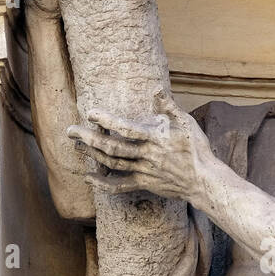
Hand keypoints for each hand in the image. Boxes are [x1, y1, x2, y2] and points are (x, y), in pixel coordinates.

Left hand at [67, 90, 211, 200]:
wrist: (204, 181)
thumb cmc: (197, 149)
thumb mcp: (186, 123)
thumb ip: (168, 107)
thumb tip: (155, 89)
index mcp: (155, 138)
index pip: (126, 128)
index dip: (107, 121)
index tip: (90, 112)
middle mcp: (146, 155)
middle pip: (112, 148)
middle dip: (89, 139)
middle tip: (70, 131)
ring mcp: (144, 172)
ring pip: (112, 164)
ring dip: (92, 155)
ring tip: (77, 146)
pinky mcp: (144, 184)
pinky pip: (119, 186)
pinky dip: (102, 184)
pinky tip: (88, 178)